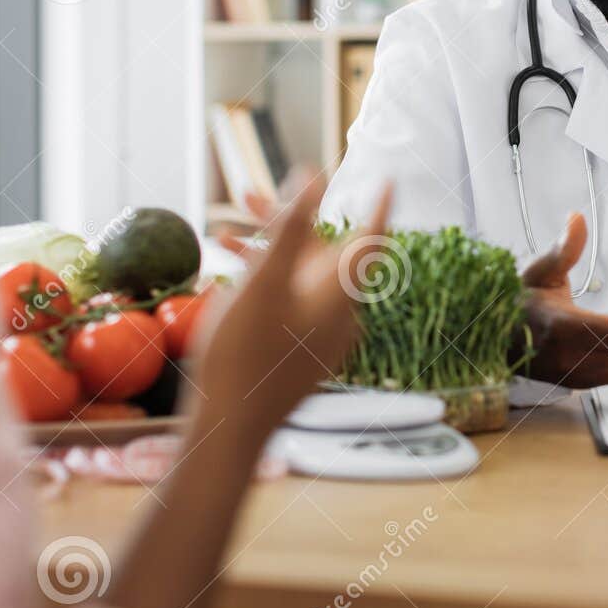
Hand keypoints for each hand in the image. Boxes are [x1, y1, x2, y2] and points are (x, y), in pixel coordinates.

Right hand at [201, 172, 391, 426]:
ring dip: (264, 251)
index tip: (388, 179)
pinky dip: (264, 283)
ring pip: (299, 277)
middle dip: (284, 220)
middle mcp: (339, 315)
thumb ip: (291, 225)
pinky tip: (224, 278)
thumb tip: (313, 177)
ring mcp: (320, 337)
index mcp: (341, 295)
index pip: (371, 238)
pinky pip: (289, 303)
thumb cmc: (244, 354)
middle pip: (323, 253)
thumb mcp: (264, 280)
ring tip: (220, 231)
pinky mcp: (300, 353)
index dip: (379, 205)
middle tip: (245, 193)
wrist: (229, 429)